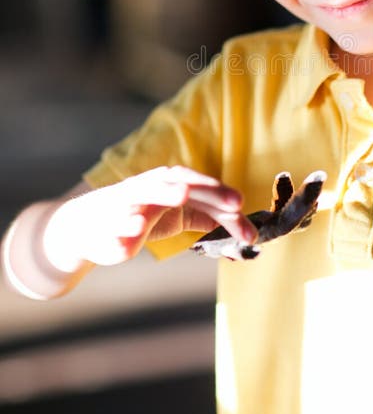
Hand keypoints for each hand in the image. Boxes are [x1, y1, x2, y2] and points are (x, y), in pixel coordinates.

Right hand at [43, 167, 255, 271]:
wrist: (89, 226)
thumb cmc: (140, 217)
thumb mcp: (176, 215)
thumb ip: (203, 216)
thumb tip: (240, 225)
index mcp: (170, 184)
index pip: (202, 189)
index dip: (222, 198)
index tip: (243, 211)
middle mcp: (151, 186)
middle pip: (181, 184)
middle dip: (207, 192)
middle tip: (233, 203)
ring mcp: (127, 201)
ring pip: (145, 193)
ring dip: (163, 193)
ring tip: (182, 194)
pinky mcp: (107, 220)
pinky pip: (116, 224)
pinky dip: (126, 226)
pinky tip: (136, 230)